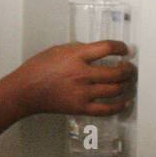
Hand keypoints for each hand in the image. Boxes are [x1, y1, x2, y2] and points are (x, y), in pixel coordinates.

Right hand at [11, 40, 134, 116]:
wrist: (26, 90)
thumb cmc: (38, 68)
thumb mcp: (58, 49)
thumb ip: (79, 49)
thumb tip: (98, 52)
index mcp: (76, 56)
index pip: (107, 48)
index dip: (121, 47)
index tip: (125, 49)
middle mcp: (82, 74)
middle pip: (116, 72)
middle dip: (128, 69)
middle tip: (130, 68)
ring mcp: (83, 93)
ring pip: (115, 90)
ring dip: (125, 85)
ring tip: (127, 82)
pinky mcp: (81, 108)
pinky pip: (106, 109)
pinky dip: (119, 106)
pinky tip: (125, 101)